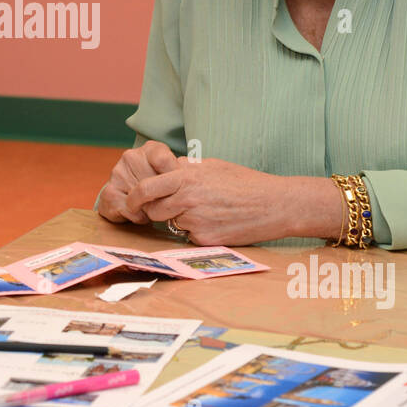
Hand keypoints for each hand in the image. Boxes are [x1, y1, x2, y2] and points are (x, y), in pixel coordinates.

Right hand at [97, 141, 180, 223]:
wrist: (136, 197)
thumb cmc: (163, 187)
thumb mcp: (177, 177)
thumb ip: (181, 175)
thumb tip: (188, 180)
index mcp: (151, 150)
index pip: (163, 160)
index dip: (173, 178)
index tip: (178, 190)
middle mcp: (131, 157)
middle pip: (150, 182)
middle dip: (160, 198)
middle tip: (166, 205)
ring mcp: (117, 173)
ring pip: (137, 196)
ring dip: (148, 209)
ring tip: (154, 211)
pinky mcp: (108, 192)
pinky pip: (125, 208)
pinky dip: (136, 216)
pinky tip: (142, 216)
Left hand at [124, 157, 296, 245]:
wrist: (274, 204)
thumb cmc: (245, 182)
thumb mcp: (212, 166)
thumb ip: (185, 169)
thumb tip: (166, 169)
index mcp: (185, 179)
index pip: (145, 189)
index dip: (133, 197)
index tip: (131, 202)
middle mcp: (186, 200)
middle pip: (153, 210)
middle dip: (155, 211)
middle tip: (170, 207)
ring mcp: (195, 222)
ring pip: (172, 224)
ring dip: (179, 219)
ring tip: (205, 210)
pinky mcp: (206, 240)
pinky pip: (190, 236)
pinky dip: (197, 231)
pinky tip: (217, 222)